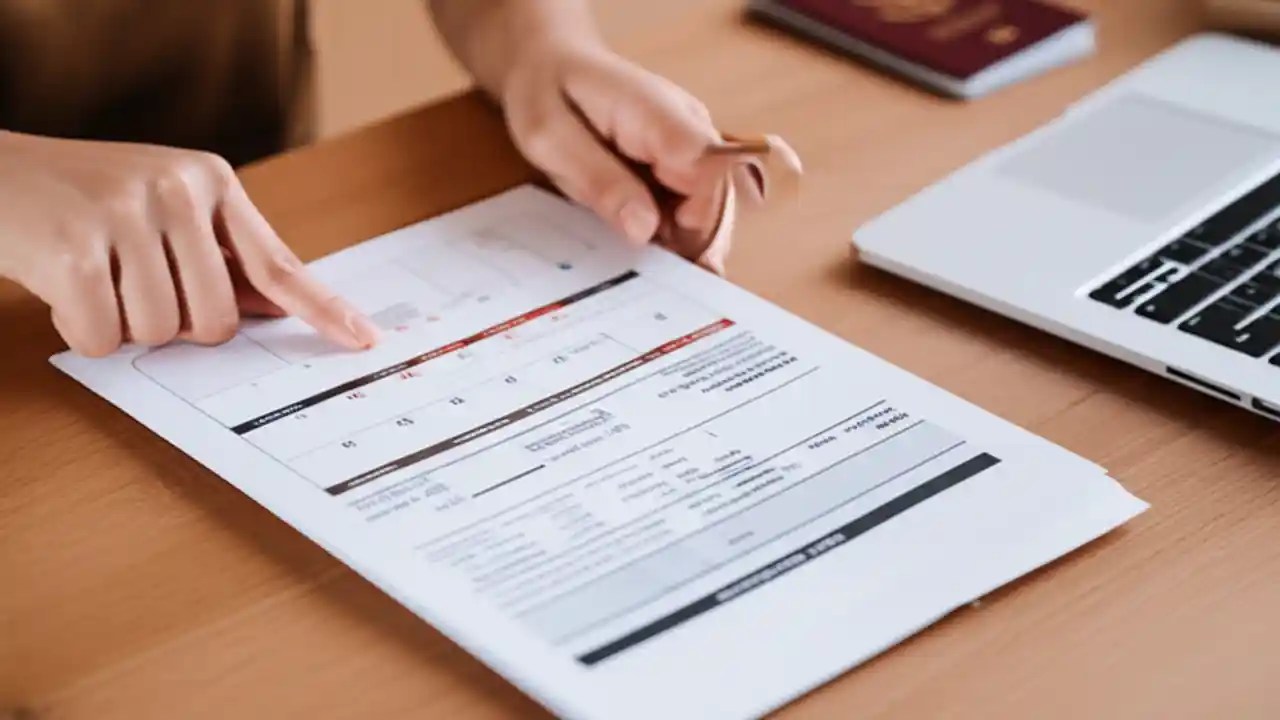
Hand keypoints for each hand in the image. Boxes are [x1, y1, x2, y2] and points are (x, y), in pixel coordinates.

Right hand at [0, 132, 378, 356]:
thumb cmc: (87, 199)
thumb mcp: (165, 209)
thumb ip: (223, 257)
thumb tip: (282, 309)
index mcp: (210, 181)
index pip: (277, 262)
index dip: (322, 308)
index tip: (363, 338)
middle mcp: (176, 190)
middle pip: (216, 322)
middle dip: (176, 325)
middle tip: (134, 284)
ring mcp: (124, 214)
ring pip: (159, 333)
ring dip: (123, 325)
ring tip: (96, 278)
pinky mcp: (72, 248)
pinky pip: (103, 337)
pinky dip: (81, 329)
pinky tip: (63, 287)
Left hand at [501, 44, 742, 271]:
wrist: (552, 65)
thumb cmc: (547, 94)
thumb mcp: (550, 139)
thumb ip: (600, 181)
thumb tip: (645, 229)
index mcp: (658, 115)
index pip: (709, 171)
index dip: (696, 218)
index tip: (663, 244)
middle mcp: (689, 128)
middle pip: (718, 198)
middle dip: (692, 242)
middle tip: (652, 269)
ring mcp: (692, 144)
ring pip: (711, 208)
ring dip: (684, 241)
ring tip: (648, 260)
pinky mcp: (684, 161)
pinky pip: (693, 205)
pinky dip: (674, 231)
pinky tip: (650, 244)